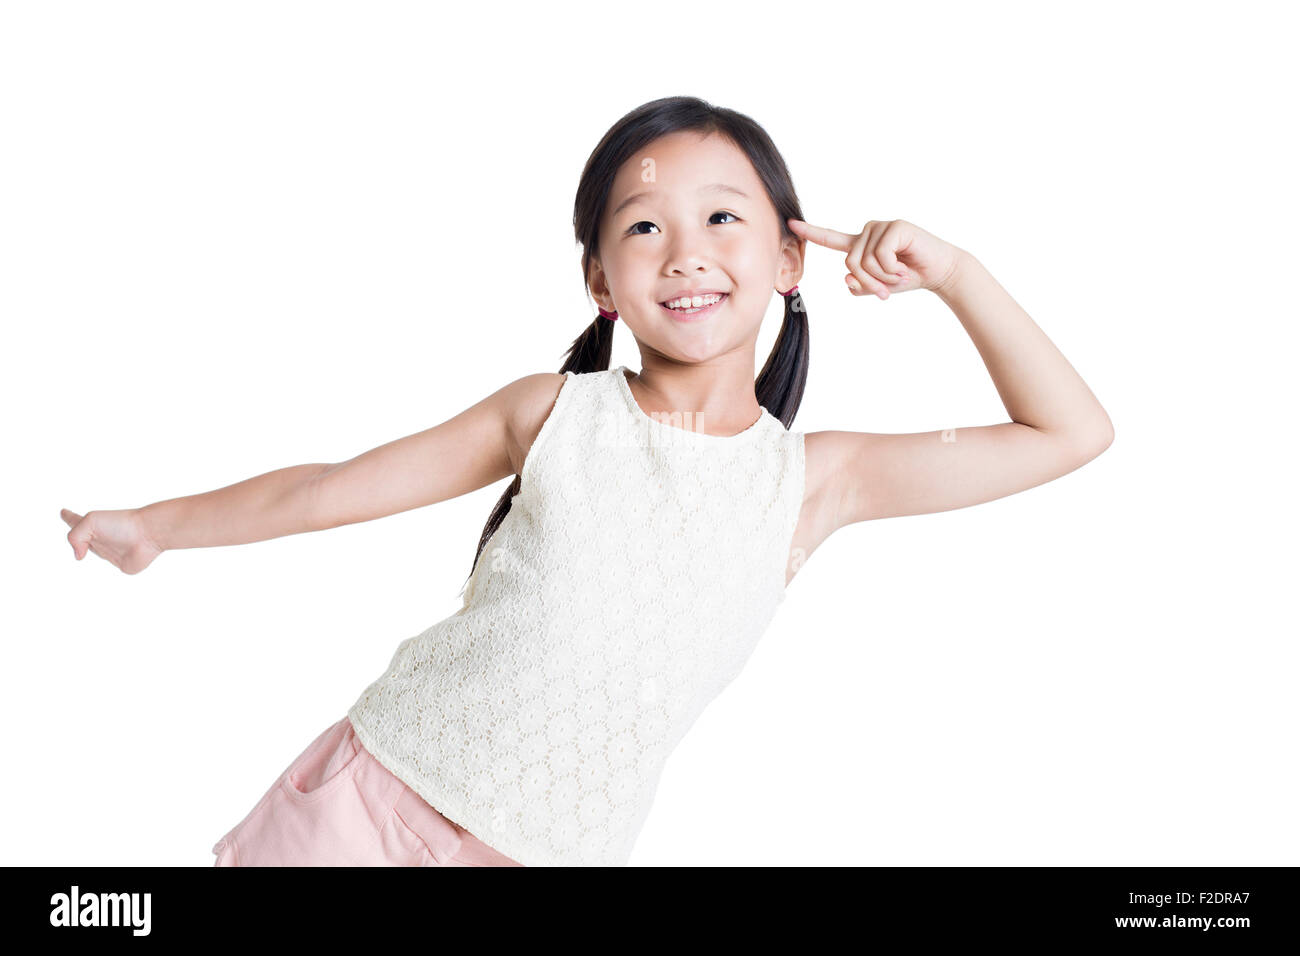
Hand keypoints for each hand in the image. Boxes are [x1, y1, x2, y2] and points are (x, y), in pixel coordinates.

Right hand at [61, 507, 163, 574]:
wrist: (147, 534)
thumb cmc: (122, 523)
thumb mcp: (90, 522)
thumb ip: (75, 537)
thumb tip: (79, 556)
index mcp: (93, 524)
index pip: (76, 521)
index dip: (69, 518)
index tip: (63, 512)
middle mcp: (101, 538)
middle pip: (86, 537)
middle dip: (81, 534)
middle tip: (74, 523)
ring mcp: (111, 551)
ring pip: (100, 553)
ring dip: (100, 550)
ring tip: (97, 544)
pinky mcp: (123, 564)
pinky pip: (115, 568)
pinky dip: (116, 565)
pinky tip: (120, 557)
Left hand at [787, 218, 961, 298]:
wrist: (939, 272)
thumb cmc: (908, 278)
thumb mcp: (878, 288)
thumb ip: (859, 286)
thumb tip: (847, 278)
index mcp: (860, 245)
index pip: (831, 239)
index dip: (810, 232)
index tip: (790, 223)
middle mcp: (867, 232)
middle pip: (850, 263)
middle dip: (868, 283)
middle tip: (886, 291)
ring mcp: (881, 227)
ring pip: (864, 262)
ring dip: (882, 278)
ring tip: (899, 276)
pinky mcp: (895, 226)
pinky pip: (880, 257)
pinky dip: (891, 270)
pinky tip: (905, 267)